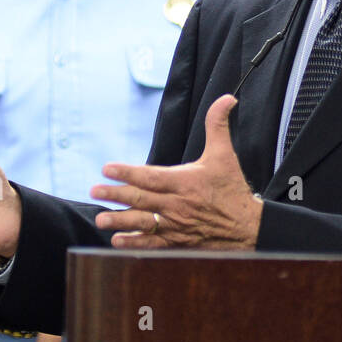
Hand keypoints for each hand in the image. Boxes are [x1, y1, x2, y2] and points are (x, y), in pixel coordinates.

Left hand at [90, 94, 262, 249]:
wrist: (247, 226)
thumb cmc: (232, 189)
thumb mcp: (225, 154)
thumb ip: (218, 125)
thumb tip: (226, 98)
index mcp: (185, 182)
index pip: (150, 176)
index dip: (127, 172)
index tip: (107, 169)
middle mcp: (177, 204)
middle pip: (141, 199)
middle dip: (116, 195)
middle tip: (94, 191)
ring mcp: (176, 225)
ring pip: (143, 222)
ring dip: (120, 221)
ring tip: (101, 219)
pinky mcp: (178, 241)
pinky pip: (152, 244)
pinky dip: (134, 243)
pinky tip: (117, 241)